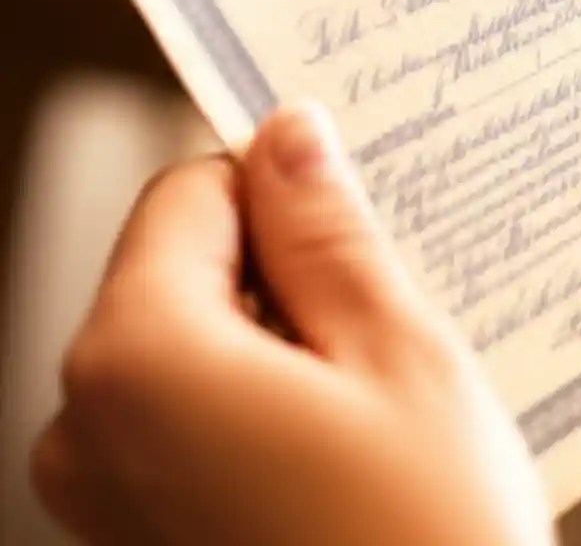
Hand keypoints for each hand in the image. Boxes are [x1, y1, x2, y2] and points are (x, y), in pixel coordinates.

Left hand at [30, 107, 552, 544]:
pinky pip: (195, 423)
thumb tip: (291, 136)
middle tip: (393, 319)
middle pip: (184, 274)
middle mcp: (87, 426)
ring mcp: (106, 496)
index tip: (360, 205)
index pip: (190, 194)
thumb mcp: (398, 356)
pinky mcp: (143, 538)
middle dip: (287, 275)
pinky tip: (350, 445)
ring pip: (198, 349)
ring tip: (381, 398)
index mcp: (136, 359)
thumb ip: (327, 234)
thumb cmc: (431, 543)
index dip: (283, 187)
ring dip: (287, 344)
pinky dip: (267, 407)